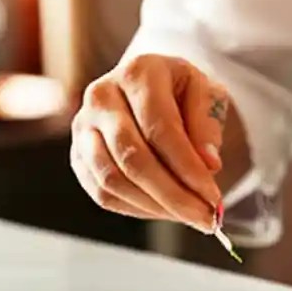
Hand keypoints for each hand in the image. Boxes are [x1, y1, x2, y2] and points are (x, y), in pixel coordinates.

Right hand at [70, 54, 227, 232]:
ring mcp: (83, 127)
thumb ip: (207, 124)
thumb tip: (209, 165)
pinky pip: (102, 193)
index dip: (187, 167)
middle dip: (173, 195)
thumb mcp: (204, 93)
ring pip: (113, 180)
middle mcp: (101, 96)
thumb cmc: (179, 91)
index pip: (160, 129)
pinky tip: (164, 210)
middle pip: (133, 158)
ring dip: (154, 206)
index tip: (213, 196)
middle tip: (204, 217)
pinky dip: (136, 208)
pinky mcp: (78, 155)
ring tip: (188, 215)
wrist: (147, 88)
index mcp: (137, 72)